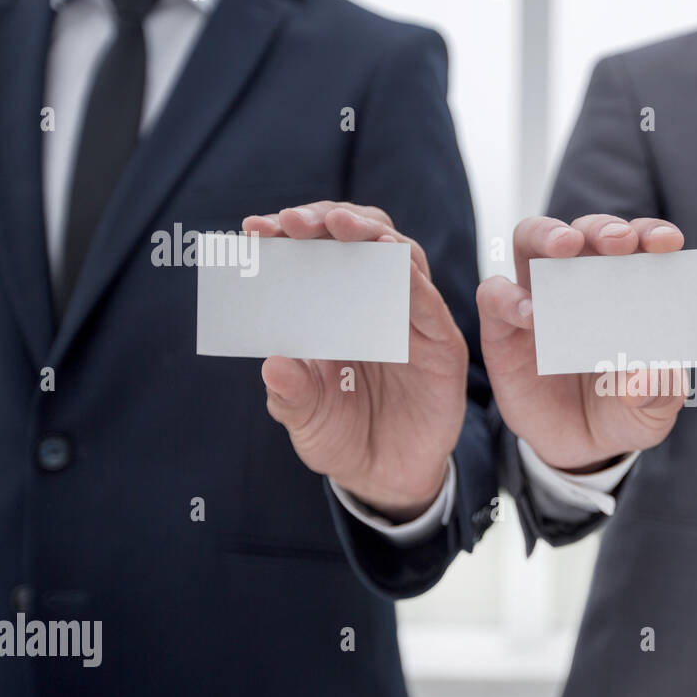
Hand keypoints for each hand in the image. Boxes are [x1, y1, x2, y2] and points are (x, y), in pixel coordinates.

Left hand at [241, 201, 467, 520]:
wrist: (386, 479)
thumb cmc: (342, 436)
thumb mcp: (304, 418)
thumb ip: (290, 394)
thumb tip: (272, 366)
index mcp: (335, 307)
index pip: (318, 251)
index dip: (290, 233)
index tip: (254, 229)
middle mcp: (376, 303)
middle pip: (363, 237)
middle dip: (328, 218)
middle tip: (292, 221)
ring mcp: (413, 321)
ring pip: (402, 256)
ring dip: (372, 234)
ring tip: (339, 225)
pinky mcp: (442, 346)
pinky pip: (431, 304)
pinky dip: (412, 281)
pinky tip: (390, 264)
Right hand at [477, 214, 688, 471]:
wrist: (586, 450)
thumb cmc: (626, 411)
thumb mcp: (655, 408)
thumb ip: (659, 391)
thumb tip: (644, 380)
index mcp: (627, 288)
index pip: (639, 245)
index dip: (652, 235)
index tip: (668, 243)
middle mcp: (581, 282)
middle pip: (584, 232)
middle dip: (603, 228)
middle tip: (619, 241)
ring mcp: (538, 300)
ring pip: (530, 241)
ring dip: (548, 235)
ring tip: (566, 247)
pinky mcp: (503, 329)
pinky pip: (494, 296)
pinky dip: (508, 297)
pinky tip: (531, 316)